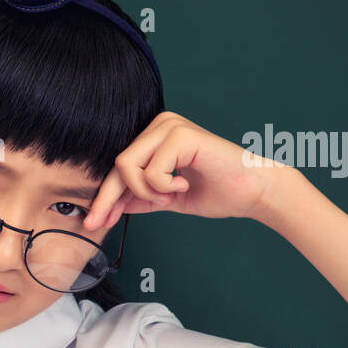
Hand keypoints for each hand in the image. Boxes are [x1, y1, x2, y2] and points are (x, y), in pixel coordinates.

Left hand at [82, 111, 287, 231]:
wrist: (253, 192)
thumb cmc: (218, 191)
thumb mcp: (169, 198)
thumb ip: (142, 198)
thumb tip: (113, 206)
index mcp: (156, 137)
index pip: (120, 167)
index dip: (104, 196)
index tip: (93, 221)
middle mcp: (159, 125)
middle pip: (117, 166)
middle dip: (107, 199)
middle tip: (101, 223)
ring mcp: (169, 126)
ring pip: (127, 166)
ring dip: (146, 191)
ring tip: (172, 194)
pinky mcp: (180, 135)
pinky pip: (150, 170)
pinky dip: (163, 186)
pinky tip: (183, 183)